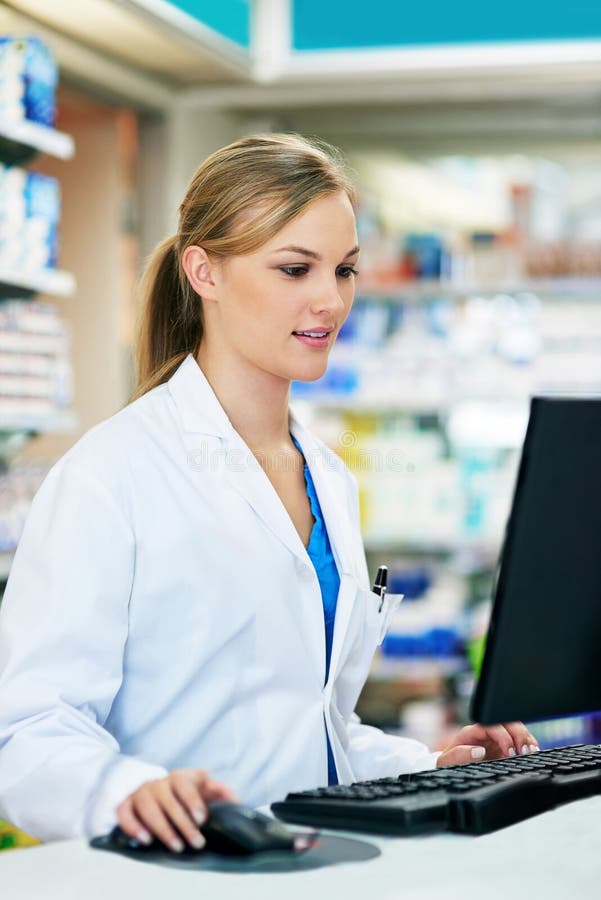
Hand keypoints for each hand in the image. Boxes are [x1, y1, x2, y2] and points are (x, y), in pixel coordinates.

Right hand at [116, 769, 237, 851]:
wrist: (153, 788)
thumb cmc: (182, 791)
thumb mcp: (201, 787)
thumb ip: (219, 792)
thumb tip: (236, 801)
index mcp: (177, 777)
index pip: (183, 785)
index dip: (192, 801)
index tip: (202, 819)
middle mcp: (157, 783)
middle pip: (168, 802)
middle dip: (184, 825)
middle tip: (197, 843)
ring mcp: (139, 793)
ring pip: (148, 809)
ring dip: (163, 829)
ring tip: (176, 847)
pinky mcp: (125, 805)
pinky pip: (124, 814)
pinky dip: (133, 827)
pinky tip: (145, 840)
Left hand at [437, 722, 539, 767]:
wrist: (452, 769)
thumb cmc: (449, 764)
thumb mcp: (447, 761)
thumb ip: (459, 755)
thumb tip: (477, 751)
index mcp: (473, 731)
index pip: (492, 725)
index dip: (503, 736)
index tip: (510, 752)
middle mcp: (487, 732)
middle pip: (507, 722)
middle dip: (519, 735)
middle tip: (525, 752)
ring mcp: (498, 738)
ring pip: (516, 729)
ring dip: (526, 738)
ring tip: (532, 752)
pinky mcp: (506, 747)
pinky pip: (520, 741)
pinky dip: (529, 745)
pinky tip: (534, 753)